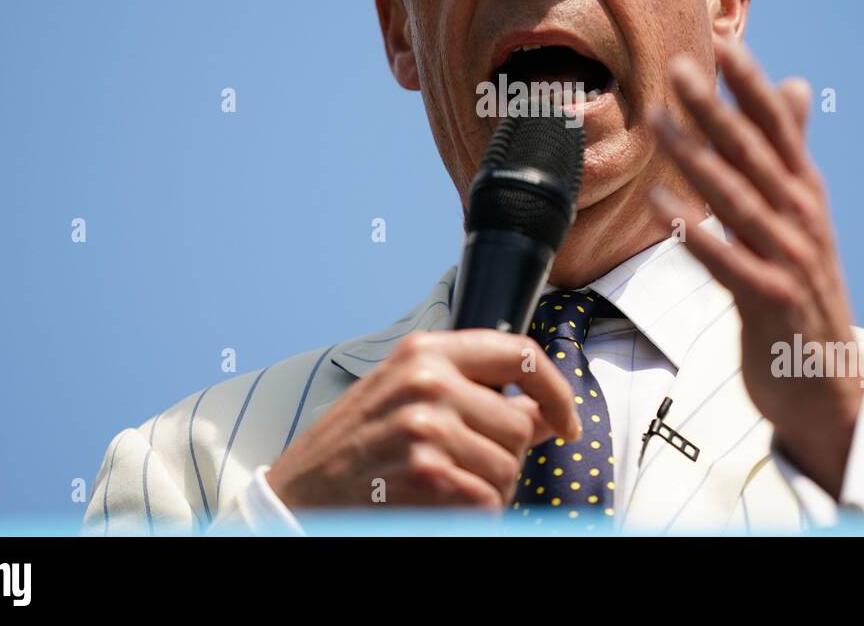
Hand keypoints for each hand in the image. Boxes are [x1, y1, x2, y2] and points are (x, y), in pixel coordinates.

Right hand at [266, 329, 582, 511]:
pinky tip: (437, 504)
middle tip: (461, 466)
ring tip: (443, 485)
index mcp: (424, 351)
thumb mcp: (407, 395)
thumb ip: (472, 393)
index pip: (519, 354)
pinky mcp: (429, 475)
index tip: (565, 419)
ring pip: (508, 467)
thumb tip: (546, 414)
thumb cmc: (355, 445)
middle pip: (517, 425)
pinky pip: (488, 501)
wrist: (298, 494)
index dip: (554, 391)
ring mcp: (427, 428)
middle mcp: (427, 381)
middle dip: (504, 455)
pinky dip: (474, 513)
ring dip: (488, 488)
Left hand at [646, 35, 861, 498]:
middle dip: (716, 109)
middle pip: (754, 155)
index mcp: (807, 194)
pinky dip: (695, 230)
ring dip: (696, 157)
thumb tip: (794, 83)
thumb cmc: (804, 291)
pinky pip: (725, 260)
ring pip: (736, 198)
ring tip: (659, 120)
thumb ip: (791, 151)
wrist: (828, 384)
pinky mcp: (770, 301)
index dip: (751, 88)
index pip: (778, 130)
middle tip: (680, 67)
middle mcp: (802, 219)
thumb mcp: (804, 216)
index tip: (723, 44)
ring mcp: (789, 260)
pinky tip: (661, 203)